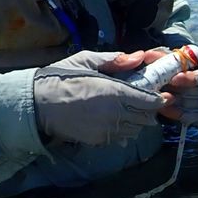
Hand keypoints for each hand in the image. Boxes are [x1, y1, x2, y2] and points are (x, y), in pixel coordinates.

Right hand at [33, 50, 165, 145]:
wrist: (36, 104)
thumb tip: (139, 56)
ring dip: (139, 120)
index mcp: (115, 92)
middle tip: (146, 100)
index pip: (150, 101)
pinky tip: (117, 120)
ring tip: (131, 110)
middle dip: (150, 109)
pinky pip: (122, 137)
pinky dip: (125, 130)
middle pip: (147, 117)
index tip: (161, 94)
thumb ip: (115, 60)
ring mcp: (107, 130)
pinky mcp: (99, 140)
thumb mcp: (86, 60)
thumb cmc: (61, 78)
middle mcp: (115, 114)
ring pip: (136, 129)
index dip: (159, 98)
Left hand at [155, 50, 197, 126]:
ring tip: (159, 98)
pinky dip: (176, 113)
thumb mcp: (180, 57)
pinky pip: (191, 117)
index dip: (191, 79)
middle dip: (179, 92)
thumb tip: (147, 56)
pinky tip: (164, 108)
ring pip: (194, 106)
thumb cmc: (188, 65)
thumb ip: (165, 56)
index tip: (174, 79)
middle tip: (161, 89)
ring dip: (175, 102)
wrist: (196, 76)